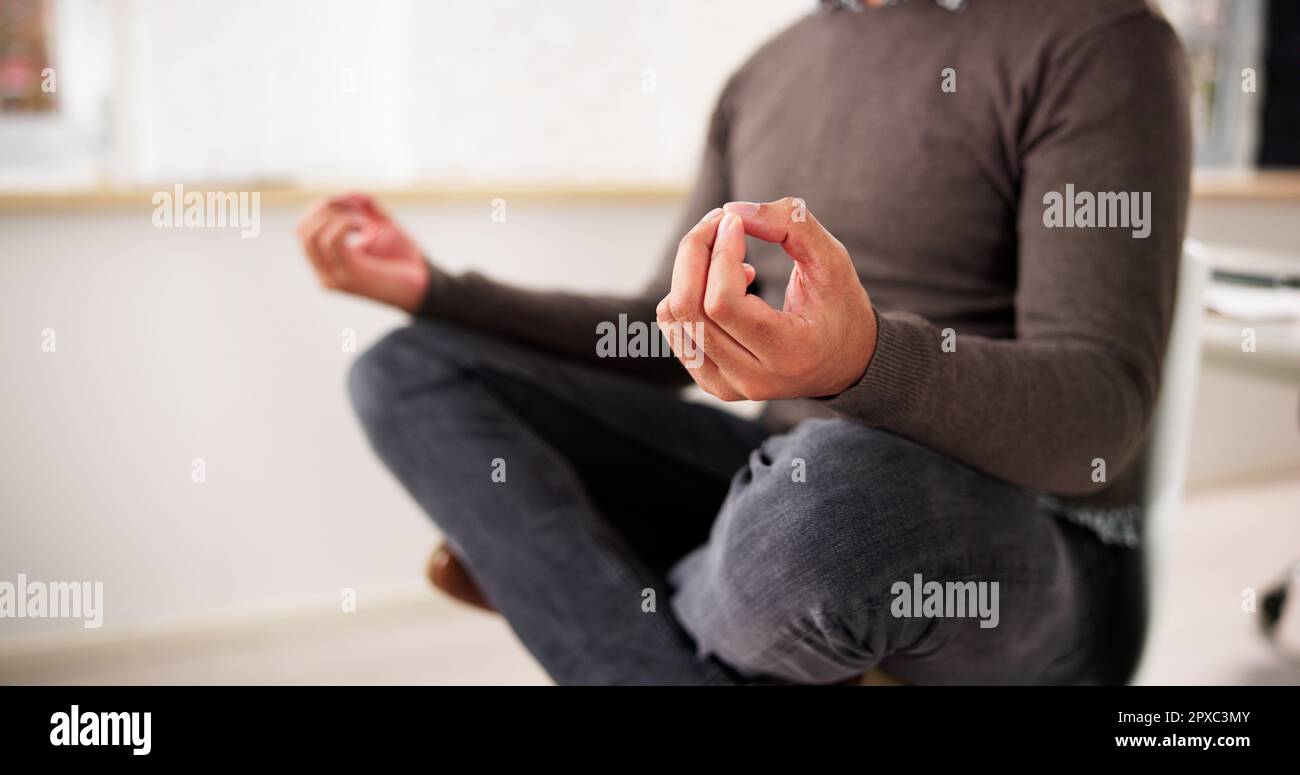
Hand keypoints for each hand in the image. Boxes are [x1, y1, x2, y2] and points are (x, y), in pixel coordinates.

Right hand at [296, 192, 429, 312]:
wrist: (426, 286)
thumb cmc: (403, 258)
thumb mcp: (381, 224)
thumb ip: (364, 206)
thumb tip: (348, 193)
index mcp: (326, 264)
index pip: (302, 231)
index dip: (319, 208)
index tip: (348, 203)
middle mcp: (325, 274)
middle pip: (302, 231)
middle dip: (323, 209)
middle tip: (353, 207)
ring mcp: (336, 278)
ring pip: (313, 235)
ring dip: (336, 216)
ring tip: (362, 220)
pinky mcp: (351, 276)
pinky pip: (332, 240)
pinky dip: (345, 223)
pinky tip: (364, 226)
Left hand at [655, 197, 876, 400]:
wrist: (844, 364)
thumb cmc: (840, 307)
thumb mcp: (833, 260)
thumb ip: (792, 224)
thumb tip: (731, 210)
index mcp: (789, 353)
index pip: (723, 303)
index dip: (719, 253)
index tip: (734, 221)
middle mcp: (753, 378)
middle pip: (689, 309)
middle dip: (694, 253)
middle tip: (718, 222)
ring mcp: (727, 385)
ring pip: (674, 319)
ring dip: (689, 271)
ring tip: (726, 254)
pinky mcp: (711, 381)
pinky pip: (676, 330)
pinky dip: (688, 294)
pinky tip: (724, 286)